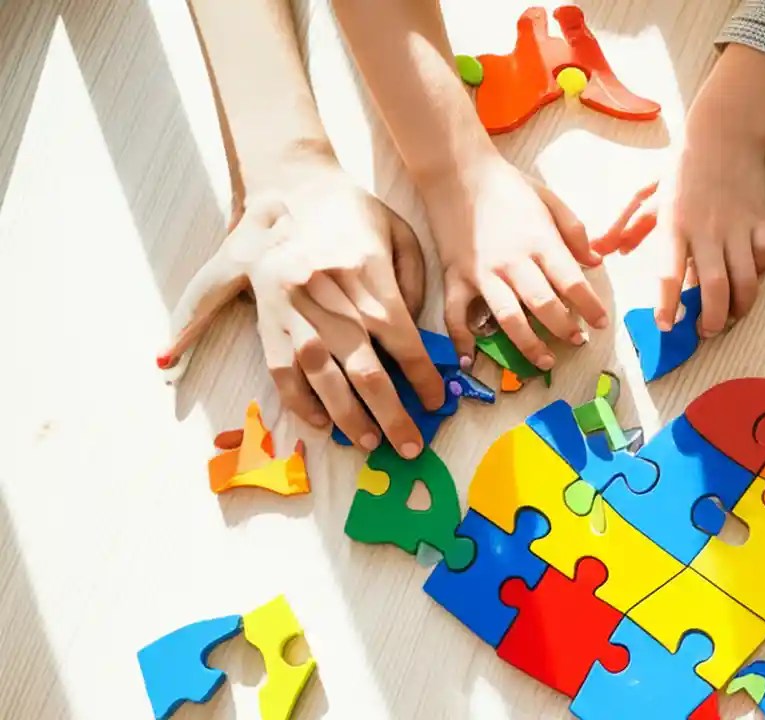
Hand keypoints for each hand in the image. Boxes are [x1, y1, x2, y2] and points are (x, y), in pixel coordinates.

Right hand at [161, 158, 444, 456]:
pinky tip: (321, 422)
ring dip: (347, 416)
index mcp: (366, 276)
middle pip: (365, 370)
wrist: (290, 189)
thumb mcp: (398, 234)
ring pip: (322, 377)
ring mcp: (293, 311)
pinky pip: (280, 369)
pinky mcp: (266, 318)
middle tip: (409, 444)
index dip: (422, 378)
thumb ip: (412, 285)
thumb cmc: (354, 213)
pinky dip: (300, 400)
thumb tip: (414, 337)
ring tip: (368, 442)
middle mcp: (329, 298)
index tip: (438, 401)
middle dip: (391, 414)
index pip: (402, 341)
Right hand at [424, 154, 607, 368]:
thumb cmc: (507, 184)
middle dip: (565, 329)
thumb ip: (574, 231)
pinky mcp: (456, 277)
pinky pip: (456, 316)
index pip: (572, 282)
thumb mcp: (549, 199)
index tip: (602, 323)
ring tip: (545, 361)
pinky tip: (472, 361)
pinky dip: (461, 341)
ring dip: (528, 345)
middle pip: (544, 305)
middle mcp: (513, 261)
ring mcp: (482, 272)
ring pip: (508, 318)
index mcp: (539, 241)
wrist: (457, 172)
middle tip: (578, 342)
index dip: (591, 307)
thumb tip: (595, 263)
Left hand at [595, 44, 764, 335]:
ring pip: (746, 280)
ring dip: (739, 307)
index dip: (668, 305)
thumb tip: (600, 251)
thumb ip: (623, 224)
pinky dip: (760, 275)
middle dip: (711, 320)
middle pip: (714, 287)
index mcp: (675, 224)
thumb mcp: (646, 194)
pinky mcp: (763, 222)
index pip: (669, 274)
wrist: (724, 135)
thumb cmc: (681, 167)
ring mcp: (739, 227)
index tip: (665, 326)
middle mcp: (707, 230)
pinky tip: (749, 280)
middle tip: (704, 332)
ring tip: (729, 317)